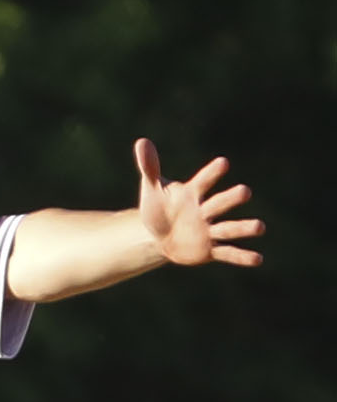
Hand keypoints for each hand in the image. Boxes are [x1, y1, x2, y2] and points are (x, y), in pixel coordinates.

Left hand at [135, 138, 260, 269]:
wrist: (158, 236)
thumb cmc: (159, 208)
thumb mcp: (151, 189)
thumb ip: (150, 167)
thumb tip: (142, 141)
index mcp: (192, 194)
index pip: (202, 181)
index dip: (211, 173)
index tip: (223, 162)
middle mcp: (205, 211)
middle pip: (219, 203)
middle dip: (230, 198)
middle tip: (245, 191)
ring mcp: (209, 230)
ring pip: (228, 229)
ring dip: (243, 228)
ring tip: (260, 227)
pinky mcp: (209, 249)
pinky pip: (227, 253)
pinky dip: (242, 257)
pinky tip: (258, 259)